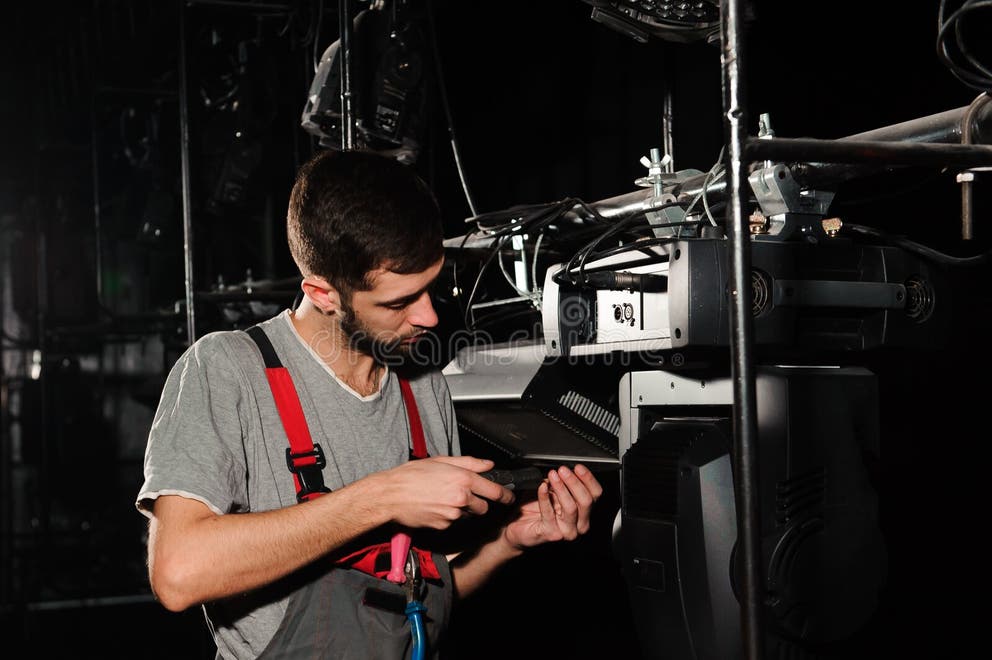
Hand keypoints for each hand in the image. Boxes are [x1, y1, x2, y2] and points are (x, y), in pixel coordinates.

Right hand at [371, 455, 515, 530]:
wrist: (391, 495)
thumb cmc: (412, 475)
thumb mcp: (442, 461)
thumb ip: (469, 463)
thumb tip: (488, 465)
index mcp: (463, 479)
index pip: (495, 491)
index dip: (505, 495)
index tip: (508, 497)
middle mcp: (461, 498)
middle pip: (483, 508)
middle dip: (478, 503)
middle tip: (464, 496)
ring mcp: (453, 514)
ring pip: (468, 515)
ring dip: (463, 510)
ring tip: (444, 499)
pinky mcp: (443, 526)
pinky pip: (453, 522)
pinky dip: (448, 517)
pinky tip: (436, 507)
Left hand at [501, 464, 602, 549]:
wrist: (519, 526)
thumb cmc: (536, 508)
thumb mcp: (553, 490)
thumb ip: (562, 481)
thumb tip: (565, 468)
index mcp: (585, 511)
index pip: (595, 494)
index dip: (588, 479)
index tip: (578, 467)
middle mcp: (580, 523)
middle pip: (586, 501)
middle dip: (574, 482)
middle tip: (563, 470)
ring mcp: (567, 531)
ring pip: (571, 507)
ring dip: (561, 488)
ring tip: (552, 475)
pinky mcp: (551, 533)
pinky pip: (549, 513)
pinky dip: (544, 497)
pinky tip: (542, 487)